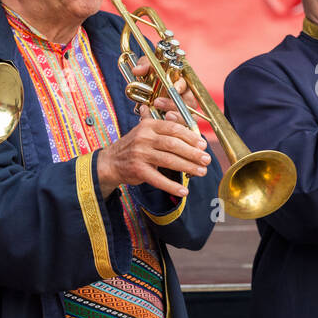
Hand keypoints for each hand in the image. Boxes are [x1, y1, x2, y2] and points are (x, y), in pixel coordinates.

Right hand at [95, 109, 211, 198]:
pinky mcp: (138, 170)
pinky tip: (184, 191)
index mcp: (149, 126)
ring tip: (201, 172)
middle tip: (206, 159)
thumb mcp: (145, 131)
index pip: (173, 128)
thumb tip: (189, 127)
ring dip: (188, 167)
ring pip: (169, 161)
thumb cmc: (134, 146)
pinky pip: (158, 179)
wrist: (110, 162)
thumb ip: (165, 128)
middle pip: (174, 145)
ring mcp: (140, 154)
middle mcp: (144, 138)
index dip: (191, 137)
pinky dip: (172, 186)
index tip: (203, 145)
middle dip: (193, 153)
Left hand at [128, 59, 199, 125]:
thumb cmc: (152, 81)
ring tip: (166, 116)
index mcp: (181, 85)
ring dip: (177, 117)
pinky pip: (181, 128)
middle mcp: (186, 99)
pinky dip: (174, 128)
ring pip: (187, 117)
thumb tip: (138, 69)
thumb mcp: (148, 70)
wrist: (147, 101)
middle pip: (188, 102)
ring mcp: (184, 113)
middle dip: (174, 103)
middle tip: (157, 102)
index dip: (181, 86)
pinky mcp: (180, 125)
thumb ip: (144, 65)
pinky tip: (165, 126)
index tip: (175, 88)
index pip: (185, 84)